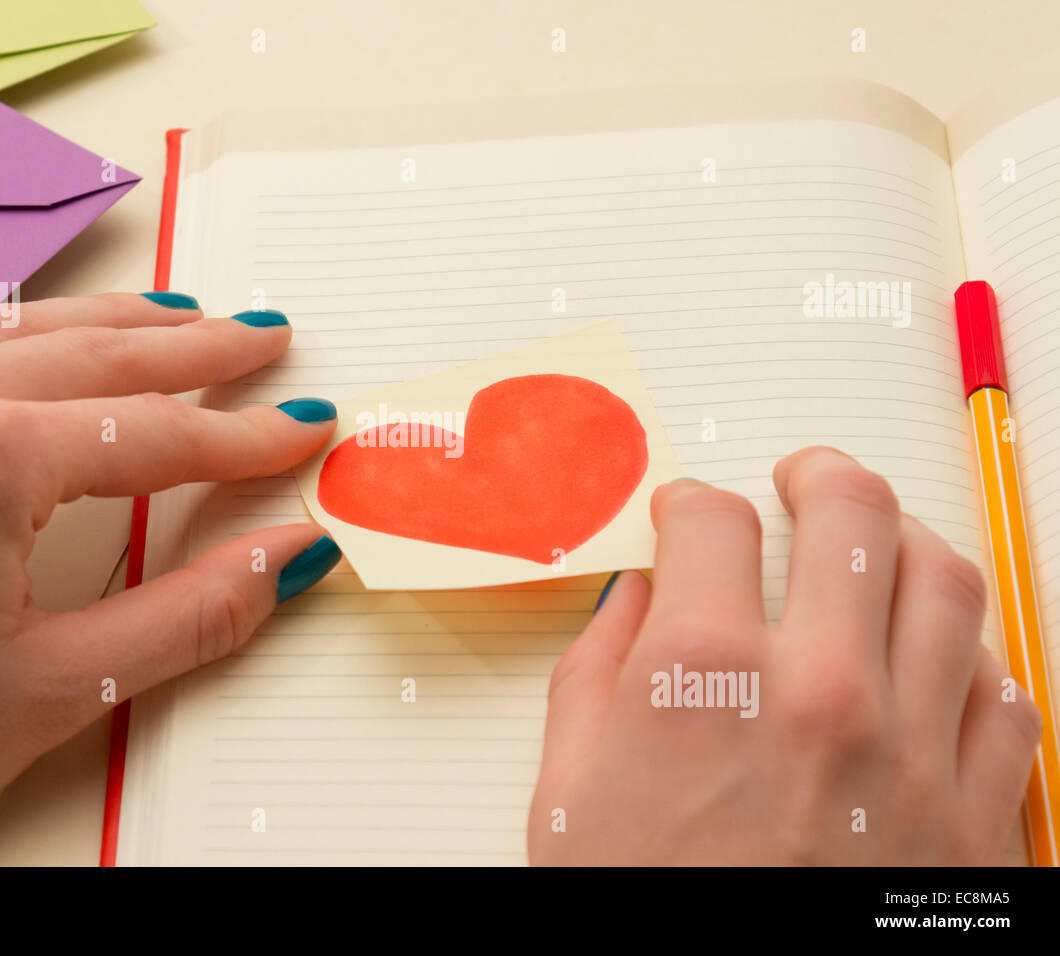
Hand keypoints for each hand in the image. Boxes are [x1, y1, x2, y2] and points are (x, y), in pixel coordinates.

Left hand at [0, 182, 339, 849]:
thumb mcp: (56, 690)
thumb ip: (190, 615)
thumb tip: (288, 558)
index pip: (159, 437)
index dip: (245, 439)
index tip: (300, 433)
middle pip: (98, 359)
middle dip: (196, 349)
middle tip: (261, 338)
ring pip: (5, 325)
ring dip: (99, 312)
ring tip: (171, 306)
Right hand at [529, 448, 1041, 864]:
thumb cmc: (642, 911)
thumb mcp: (570, 793)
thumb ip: (598, 672)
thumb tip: (640, 598)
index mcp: (702, 674)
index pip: (710, 520)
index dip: (688, 502)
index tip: (686, 516)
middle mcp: (819, 688)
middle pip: (849, 512)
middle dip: (819, 474)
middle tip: (803, 478)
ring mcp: (911, 748)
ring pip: (947, 583)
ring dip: (909, 543)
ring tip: (881, 546)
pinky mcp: (974, 818)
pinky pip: (1008, 698)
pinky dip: (973, 661)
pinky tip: (935, 666)